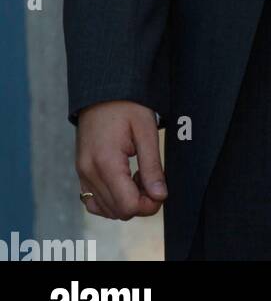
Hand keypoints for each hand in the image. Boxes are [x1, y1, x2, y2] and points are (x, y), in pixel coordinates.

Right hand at [75, 101, 167, 218]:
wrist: (102, 90)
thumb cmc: (127, 105)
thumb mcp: (146, 130)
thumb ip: (152, 166)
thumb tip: (160, 196)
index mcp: (106, 162)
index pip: (127, 205)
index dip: (148, 205)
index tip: (160, 190)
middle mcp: (88, 172)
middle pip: (117, 211)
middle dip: (139, 203)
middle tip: (152, 179)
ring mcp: (81, 173)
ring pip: (105, 209)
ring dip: (126, 201)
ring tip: (138, 175)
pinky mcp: (80, 172)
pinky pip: (93, 201)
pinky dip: (111, 199)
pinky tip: (124, 180)